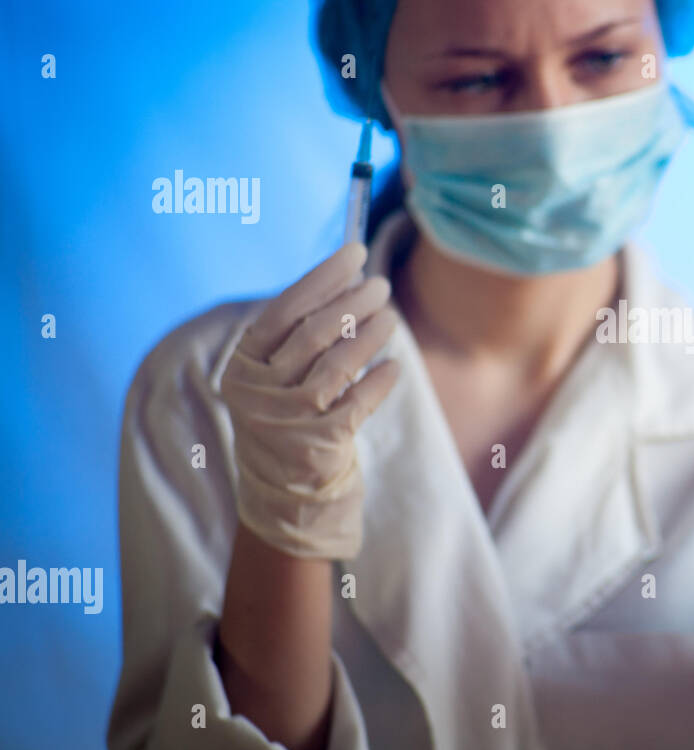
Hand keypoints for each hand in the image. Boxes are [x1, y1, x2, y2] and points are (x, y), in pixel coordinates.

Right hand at [219, 242, 400, 558]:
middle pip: (313, 333)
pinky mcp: (318, 443)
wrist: (284, 496)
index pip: (284, 309)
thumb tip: (348, 277)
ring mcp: (287, 419)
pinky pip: (358, 402)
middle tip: (381, 285)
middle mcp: (258, 391)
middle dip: (352, 302)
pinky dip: (379, 380)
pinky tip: (394, 366)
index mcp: (243, 366)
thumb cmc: (288, 420)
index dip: (322, 277)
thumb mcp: (276, 378)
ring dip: (371, 335)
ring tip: (391, 317)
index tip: (354, 252)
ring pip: (337, 364)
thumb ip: (300, 336)